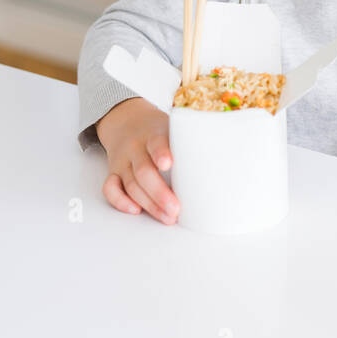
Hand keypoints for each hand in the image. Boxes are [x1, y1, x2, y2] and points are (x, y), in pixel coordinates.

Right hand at [95, 97, 180, 224]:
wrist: (127, 120)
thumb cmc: (158, 130)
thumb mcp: (174, 127)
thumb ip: (190, 140)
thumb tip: (226, 157)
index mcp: (153, 134)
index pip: (156, 142)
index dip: (161, 152)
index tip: (168, 163)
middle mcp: (135, 148)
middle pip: (144, 172)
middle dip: (159, 193)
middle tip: (175, 209)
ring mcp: (123, 162)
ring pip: (131, 185)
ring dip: (149, 204)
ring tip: (167, 217)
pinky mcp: (114, 172)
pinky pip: (110, 188)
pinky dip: (120, 201)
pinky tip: (135, 210)